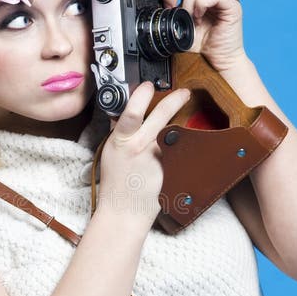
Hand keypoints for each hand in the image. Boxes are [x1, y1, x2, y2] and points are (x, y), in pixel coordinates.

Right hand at [98, 82, 190, 229]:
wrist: (125, 209)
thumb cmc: (116, 183)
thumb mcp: (111, 153)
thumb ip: (118, 133)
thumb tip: (121, 113)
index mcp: (120, 141)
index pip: (131, 113)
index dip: (141, 95)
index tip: (148, 86)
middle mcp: (139, 147)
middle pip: (160, 117)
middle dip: (174, 100)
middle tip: (184, 93)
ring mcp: (155, 158)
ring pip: (171, 133)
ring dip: (177, 124)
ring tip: (185, 120)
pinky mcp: (168, 168)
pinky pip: (174, 151)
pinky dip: (176, 147)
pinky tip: (177, 148)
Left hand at [137, 0, 244, 72]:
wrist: (218, 60)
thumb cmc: (199, 43)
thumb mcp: (175, 26)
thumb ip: (166, 12)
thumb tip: (149, 4)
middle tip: (169, 8)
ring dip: (187, 4)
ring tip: (189, 19)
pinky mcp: (230, 3)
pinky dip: (200, 6)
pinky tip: (198, 18)